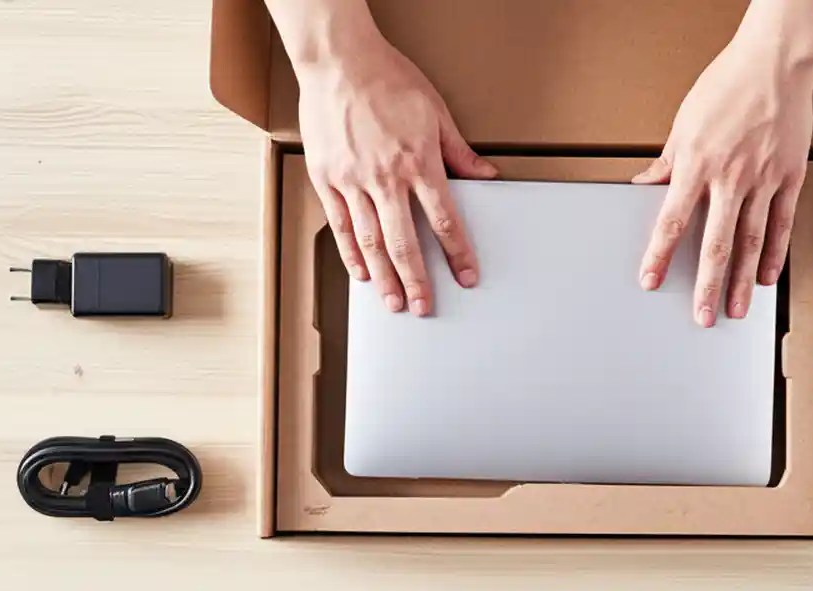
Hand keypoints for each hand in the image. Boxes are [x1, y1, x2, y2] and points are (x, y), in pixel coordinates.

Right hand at [296, 32, 496, 315]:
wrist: (339, 60)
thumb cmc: (386, 79)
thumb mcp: (436, 113)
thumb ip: (460, 153)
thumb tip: (485, 176)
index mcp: (418, 163)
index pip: (444, 221)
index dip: (457, 253)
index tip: (465, 276)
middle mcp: (385, 177)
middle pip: (405, 242)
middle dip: (417, 280)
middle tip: (424, 307)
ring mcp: (352, 181)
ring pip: (370, 241)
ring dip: (384, 276)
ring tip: (393, 301)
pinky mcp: (326, 178)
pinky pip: (340, 224)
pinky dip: (350, 252)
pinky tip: (361, 272)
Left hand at [633, 39, 812, 326]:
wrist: (773, 63)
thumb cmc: (727, 85)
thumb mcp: (683, 123)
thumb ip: (667, 162)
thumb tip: (646, 185)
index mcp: (696, 164)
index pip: (672, 221)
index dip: (658, 254)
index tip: (649, 280)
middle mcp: (730, 177)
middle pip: (716, 243)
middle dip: (707, 285)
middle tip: (702, 316)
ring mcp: (763, 179)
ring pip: (751, 241)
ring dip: (742, 281)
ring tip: (737, 309)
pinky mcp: (789, 176)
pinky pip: (782, 223)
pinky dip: (775, 253)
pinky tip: (767, 276)